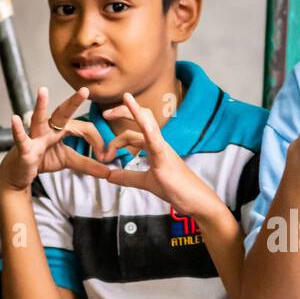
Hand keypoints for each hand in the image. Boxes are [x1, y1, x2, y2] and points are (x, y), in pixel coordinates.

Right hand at [0, 87, 110, 190]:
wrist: (20, 171)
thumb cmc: (42, 159)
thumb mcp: (68, 160)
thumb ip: (87, 164)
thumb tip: (108, 171)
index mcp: (61, 128)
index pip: (84, 128)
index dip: (97, 140)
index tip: (104, 156)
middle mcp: (48, 128)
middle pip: (63, 113)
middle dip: (73, 101)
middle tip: (85, 90)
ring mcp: (35, 136)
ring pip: (39, 118)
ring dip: (40, 105)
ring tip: (43, 91)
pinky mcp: (24, 147)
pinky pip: (21, 138)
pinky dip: (18, 130)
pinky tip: (15, 118)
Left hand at [73, 92, 224, 221]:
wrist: (194, 200)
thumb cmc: (175, 189)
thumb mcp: (146, 182)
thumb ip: (127, 177)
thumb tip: (108, 176)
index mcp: (154, 147)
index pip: (132, 134)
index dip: (115, 141)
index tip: (104, 154)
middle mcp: (159, 143)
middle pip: (142, 118)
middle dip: (123, 111)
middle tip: (104, 114)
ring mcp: (163, 149)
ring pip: (149, 124)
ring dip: (136, 111)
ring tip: (126, 98)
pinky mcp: (165, 160)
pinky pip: (156, 142)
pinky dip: (149, 131)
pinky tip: (143, 123)